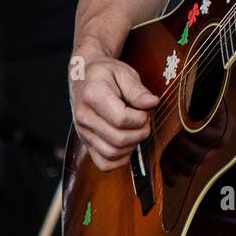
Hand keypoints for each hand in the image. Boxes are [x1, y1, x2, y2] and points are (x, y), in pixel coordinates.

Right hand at [70, 45, 160, 170]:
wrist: (84, 76)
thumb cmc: (106, 73)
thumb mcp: (123, 72)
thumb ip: (137, 90)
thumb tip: (152, 104)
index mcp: (93, 95)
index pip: (121, 119)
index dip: (140, 118)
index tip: (146, 109)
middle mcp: (84, 117)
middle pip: (118, 139)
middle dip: (140, 132)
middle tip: (145, 120)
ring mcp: (83, 132)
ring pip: (111, 154)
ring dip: (132, 146)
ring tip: (137, 129)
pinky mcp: (86, 143)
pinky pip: (103, 163)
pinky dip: (120, 160)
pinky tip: (128, 144)